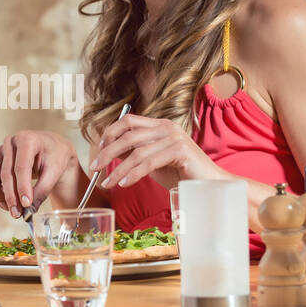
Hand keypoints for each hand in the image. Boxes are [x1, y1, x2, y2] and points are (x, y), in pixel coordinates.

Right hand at [0, 130, 78, 218]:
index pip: (21, 167)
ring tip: (11, 209)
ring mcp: (1, 149)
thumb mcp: (55, 171)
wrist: (52, 147)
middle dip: (11, 196)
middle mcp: (11, 142)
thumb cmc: (55, 156)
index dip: (22, 187)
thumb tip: (29, 210)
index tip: (26, 204)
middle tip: (17, 213)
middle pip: (6, 173)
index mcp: (27, 140)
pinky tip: (5, 202)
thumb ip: (42, 190)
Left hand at [91, 114, 222, 190]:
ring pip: (136, 152)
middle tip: (95, 168)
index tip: (98, 151)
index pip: (128, 121)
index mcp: (160, 125)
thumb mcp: (153, 161)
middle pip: (128, 135)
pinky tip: (124, 183)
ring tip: (107, 182)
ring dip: (118, 169)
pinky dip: (133, 174)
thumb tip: (111, 152)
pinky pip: (148, 162)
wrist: (210, 184)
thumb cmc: (182, 174)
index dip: (109, 134)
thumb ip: (137, 153)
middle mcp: (167, 127)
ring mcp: (174, 137)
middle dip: (107, 152)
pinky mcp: (180, 151)